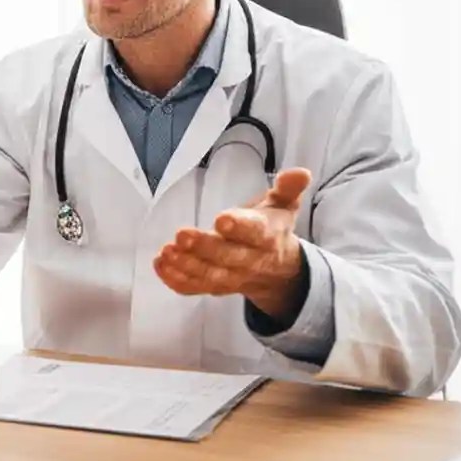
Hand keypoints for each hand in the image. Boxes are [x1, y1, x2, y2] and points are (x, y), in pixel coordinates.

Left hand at [153, 168, 312, 323]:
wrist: (278, 270)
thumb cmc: (273, 229)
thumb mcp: (284, 206)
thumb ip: (288, 189)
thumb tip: (301, 172)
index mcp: (267, 237)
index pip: (255, 233)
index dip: (240, 227)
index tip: (222, 219)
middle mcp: (251, 260)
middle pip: (228, 257)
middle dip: (204, 248)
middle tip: (181, 235)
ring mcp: (232, 278)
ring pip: (210, 276)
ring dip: (186, 265)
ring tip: (166, 252)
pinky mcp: (215, 287)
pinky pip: (196, 288)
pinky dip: (176, 280)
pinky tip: (159, 265)